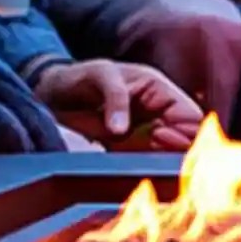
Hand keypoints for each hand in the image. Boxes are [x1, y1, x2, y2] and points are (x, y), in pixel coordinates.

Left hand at [33, 60, 202, 151]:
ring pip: (167, 152)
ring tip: (132, 151)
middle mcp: (157, 112)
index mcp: (159, 89)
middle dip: (175, 147)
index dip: (185, 129)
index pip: (190, 114)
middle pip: (184, 137)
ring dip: (157, 158)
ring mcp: (143, 131)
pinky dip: (142, 165)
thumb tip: (121, 130)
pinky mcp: (127, 147)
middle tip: (151, 148)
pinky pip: (144, 160)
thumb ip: (115, 98)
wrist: (50, 93)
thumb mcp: (99, 75)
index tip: (162, 136)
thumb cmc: (78, 76)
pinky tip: (127, 161)